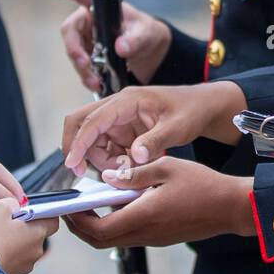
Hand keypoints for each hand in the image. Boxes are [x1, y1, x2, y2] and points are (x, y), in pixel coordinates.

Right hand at [0, 198, 58, 273]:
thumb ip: (12, 202)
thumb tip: (15, 206)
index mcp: (38, 233)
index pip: (53, 221)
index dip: (43, 213)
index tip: (30, 209)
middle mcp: (36, 251)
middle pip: (36, 234)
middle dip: (24, 226)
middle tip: (7, 220)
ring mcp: (25, 265)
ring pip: (24, 247)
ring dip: (14, 240)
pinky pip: (13, 258)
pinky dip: (6, 252)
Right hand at [47, 0, 171, 89]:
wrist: (147, 51)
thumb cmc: (145, 32)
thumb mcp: (145, 34)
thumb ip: (135, 40)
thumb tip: (120, 48)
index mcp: (100, 8)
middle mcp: (88, 21)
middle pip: (71, 32)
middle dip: (74, 50)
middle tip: (84, 65)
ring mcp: (86, 39)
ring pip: (74, 53)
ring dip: (82, 69)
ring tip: (96, 83)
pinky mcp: (87, 55)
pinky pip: (82, 66)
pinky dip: (87, 77)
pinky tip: (96, 85)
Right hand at [61, 81, 247, 175]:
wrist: (201, 107)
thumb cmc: (190, 110)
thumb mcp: (176, 127)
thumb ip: (155, 142)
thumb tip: (135, 158)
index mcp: (127, 100)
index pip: (93, 120)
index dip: (79, 142)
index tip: (72, 163)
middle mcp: (117, 107)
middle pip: (82, 124)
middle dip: (77, 147)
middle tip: (81, 172)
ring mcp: (119, 120)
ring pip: (93, 140)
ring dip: (100, 159)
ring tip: (126, 171)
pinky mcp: (123, 131)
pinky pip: (107, 148)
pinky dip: (112, 161)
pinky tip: (131, 168)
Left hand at [63, 157, 254, 248]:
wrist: (232, 207)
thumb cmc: (203, 184)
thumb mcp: (166, 167)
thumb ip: (134, 173)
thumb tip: (107, 178)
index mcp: (143, 216)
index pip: (99, 229)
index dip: (78, 221)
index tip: (67, 207)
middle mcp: (145, 233)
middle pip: (101, 240)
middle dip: (81, 227)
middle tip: (72, 208)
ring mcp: (153, 238)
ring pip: (115, 239)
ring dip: (98, 226)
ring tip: (91, 202)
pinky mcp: (160, 237)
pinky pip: (130, 235)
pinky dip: (115, 224)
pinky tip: (117, 203)